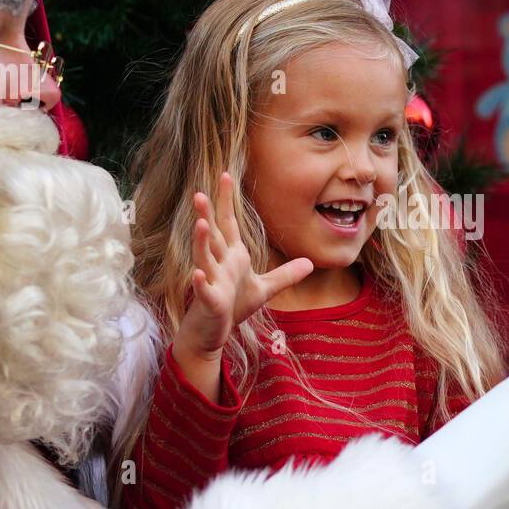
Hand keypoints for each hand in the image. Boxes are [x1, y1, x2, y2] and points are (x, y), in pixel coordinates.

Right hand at [173, 172, 312, 369]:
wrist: (211, 334)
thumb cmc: (232, 307)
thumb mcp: (264, 289)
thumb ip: (285, 274)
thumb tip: (310, 262)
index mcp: (231, 257)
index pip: (227, 223)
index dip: (226, 200)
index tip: (226, 174)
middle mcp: (219, 264)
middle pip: (212, 235)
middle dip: (206, 214)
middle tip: (200, 192)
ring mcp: (212, 281)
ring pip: (204, 257)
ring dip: (201, 241)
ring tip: (200, 223)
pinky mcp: (209, 301)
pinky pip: (204, 290)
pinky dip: (201, 282)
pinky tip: (198, 273)